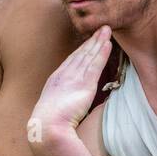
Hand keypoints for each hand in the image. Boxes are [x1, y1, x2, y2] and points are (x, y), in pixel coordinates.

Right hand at [30, 25, 112, 140]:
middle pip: (80, 54)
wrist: (48, 126)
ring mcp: (74, 78)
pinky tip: (108, 44)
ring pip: (89, 55)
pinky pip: (95, 64)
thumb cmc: (49, 125)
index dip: (81, 50)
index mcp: (55, 81)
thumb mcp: (52, 111)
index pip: (70, 61)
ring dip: (98, 42)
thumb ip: (61, 104)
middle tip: (101, 29)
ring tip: (107, 30)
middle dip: (91, 41)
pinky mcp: (84, 84)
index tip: (88, 41)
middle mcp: (64, 75)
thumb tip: (67, 106)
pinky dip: (102, 53)